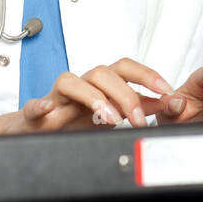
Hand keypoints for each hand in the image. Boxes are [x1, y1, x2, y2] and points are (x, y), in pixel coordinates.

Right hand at [4, 58, 173, 134]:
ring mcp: (58, 97)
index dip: (146, 75)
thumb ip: (139, 107)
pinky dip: (40, 105)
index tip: (166, 90)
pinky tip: (47, 108)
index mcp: (100, 84)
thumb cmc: (75, 120)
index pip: (124, 69)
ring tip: (110, 119)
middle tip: (138, 119)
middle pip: (101, 73)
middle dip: (124, 94)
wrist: (40, 132)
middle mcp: (80, 85)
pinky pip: (35, 104)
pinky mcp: (36, 113)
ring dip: (92, 98)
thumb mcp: (113, 114)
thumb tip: (167, 101)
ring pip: (70, 81)